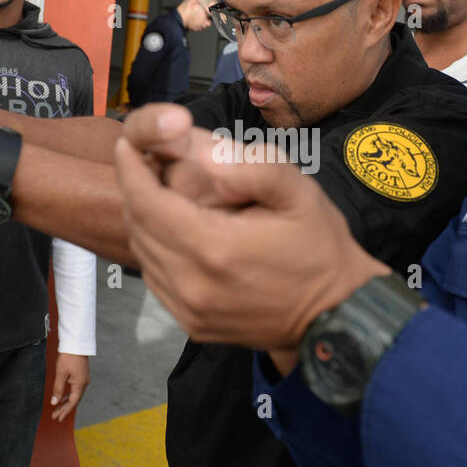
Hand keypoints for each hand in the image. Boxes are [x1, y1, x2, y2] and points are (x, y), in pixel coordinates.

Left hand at [51, 353, 89, 421]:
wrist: (76, 343)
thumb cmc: (68, 357)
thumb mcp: (60, 373)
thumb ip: (57, 389)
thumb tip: (54, 402)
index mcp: (80, 384)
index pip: (72, 402)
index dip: (65, 411)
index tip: (57, 418)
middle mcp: (84, 383)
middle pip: (74, 400)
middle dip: (65, 409)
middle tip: (56, 417)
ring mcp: (84, 379)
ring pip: (75, 395)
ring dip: (66, 403)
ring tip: (58, 410)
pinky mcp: (82, 376)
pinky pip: (76, 389)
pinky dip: (69, 395)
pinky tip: (64, 398)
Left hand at [115, 105, 388, 353]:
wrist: (338, 314)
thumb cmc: (320, 248)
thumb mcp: (300, 193)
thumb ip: (252, 167)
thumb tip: (203, 153)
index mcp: (214, 247)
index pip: (145, 200)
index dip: (130, 167)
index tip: (129, 142)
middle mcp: (191, 284)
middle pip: (137, 225)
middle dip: (135, 188)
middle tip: (145, 160)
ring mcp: (189, 310)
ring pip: (142, 253)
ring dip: (143, 218)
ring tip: (160, 191)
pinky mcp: (192, 324)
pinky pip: (155, 278)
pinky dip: (155, 249)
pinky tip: (176, 230)